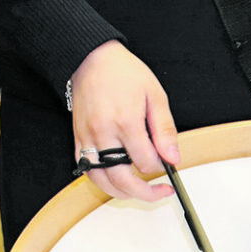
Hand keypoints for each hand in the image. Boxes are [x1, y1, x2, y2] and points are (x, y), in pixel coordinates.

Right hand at [69, 40, 180, 201]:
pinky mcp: (77, 138)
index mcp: (126, 121)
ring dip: (121, 192)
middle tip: (160, 192)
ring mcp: (87, 137)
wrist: (91, 59)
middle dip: (145, 193)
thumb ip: (165, 130)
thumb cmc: (123, 73)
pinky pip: (87, 170)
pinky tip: (115, 179)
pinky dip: (101, 181)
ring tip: (138, 191)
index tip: (168, 164)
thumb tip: (173, 158)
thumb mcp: (155, 95)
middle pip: (122, 180)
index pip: (146, 163)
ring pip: (101, 180)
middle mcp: (103, 133)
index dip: (161, 168)